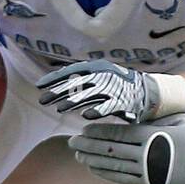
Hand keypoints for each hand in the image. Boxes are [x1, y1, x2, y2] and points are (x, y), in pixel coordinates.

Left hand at [38, 59, 160, 122]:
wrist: (145, 92)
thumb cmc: (116, 87)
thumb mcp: (98, 79)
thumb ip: (81, 81)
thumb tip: (56, 85)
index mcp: (96, 67)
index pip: (71, 71)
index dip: (55, 78)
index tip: (39, 85)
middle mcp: (104, 75)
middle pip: (77, 83)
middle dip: (59, 91)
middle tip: (43, 100)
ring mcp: (114, 88)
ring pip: (90, 94)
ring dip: (74, 101)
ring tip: (59, 109)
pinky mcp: (123, 101)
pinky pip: (109, 106)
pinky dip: (98, 110)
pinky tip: (85, 116)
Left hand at [70, 119, 184, 183]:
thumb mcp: (177, 119)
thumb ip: (154, 117)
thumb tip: (134, 111)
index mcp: (152, 134)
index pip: (118, 133)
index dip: (98, 132)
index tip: (83, 130)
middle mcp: (146, 153)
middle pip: (110, 149)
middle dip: (88, 146)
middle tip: (72, 142)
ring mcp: (147, 170)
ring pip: (113, 165)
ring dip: (93, 160)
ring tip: (78, 155)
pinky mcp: (150, 183)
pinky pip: (122, 178)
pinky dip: (106, 173)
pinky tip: (95, 169)